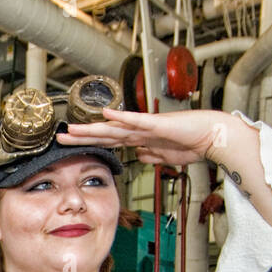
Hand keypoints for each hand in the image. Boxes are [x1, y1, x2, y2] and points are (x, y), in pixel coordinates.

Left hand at [58, 107, 232, 166]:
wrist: (212, 136)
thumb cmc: (193, 143)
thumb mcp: (166, 157)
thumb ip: (151, 156)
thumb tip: (139, 157)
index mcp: (140, 139)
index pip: (109, 142)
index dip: (90, 144)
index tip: (72, 147)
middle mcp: (139, 131)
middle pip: (104, 134)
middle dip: (82, 137)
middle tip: (60, 138)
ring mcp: (146, 127)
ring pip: (113, 128)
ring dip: (92, 128)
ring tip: (72, 129)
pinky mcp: (156, 124)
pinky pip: (135, 120)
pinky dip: (120, 118)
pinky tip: (106, 114)